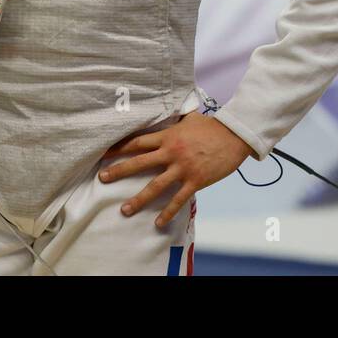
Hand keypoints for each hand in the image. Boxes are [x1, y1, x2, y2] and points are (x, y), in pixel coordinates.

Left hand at [98, 112, 254, 227]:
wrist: (235, 136)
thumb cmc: (212, 126)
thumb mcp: (189, 119)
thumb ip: (174, 122)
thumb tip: (165, 114)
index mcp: (168, 136)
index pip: (138, 142)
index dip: (119, 147)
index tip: (104, 153)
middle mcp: (171, 152)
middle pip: (139, 162)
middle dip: (119, 171)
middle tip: (102, 179)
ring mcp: (182, 168)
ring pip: (155, 186)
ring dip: (138, 199)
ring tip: (124, 210)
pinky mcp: (195, 180)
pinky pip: (178, 199)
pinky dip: (167, 212)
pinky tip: (158, 222)